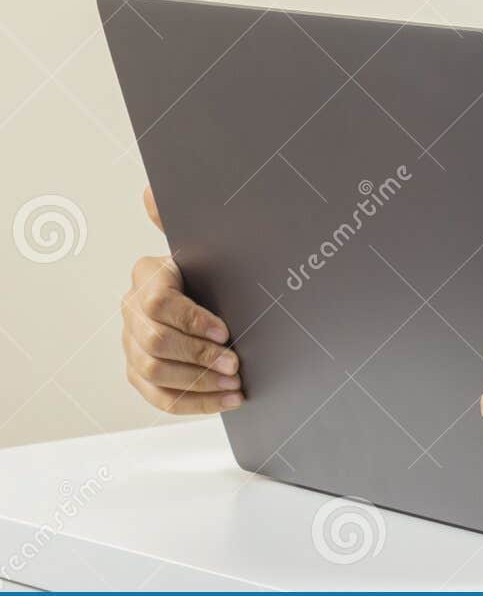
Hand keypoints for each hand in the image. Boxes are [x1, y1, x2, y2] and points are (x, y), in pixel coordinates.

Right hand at [120, 186, 243, 413]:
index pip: (158, 304)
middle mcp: (132, 312)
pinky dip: (197, 403)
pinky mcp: (140, 375)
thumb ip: (176, 220)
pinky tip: (230, 400)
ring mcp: (132, 346)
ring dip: (199, 382)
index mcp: (148, 278)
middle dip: (198, 355)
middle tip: (236, 362)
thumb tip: (150, 192)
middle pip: (155, 344)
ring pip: (155, 373)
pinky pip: (162, 398)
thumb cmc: (208, 267)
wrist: (204, 293)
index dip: (192, 320)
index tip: (227, 330)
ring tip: (237, 382)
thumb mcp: (202, 244)